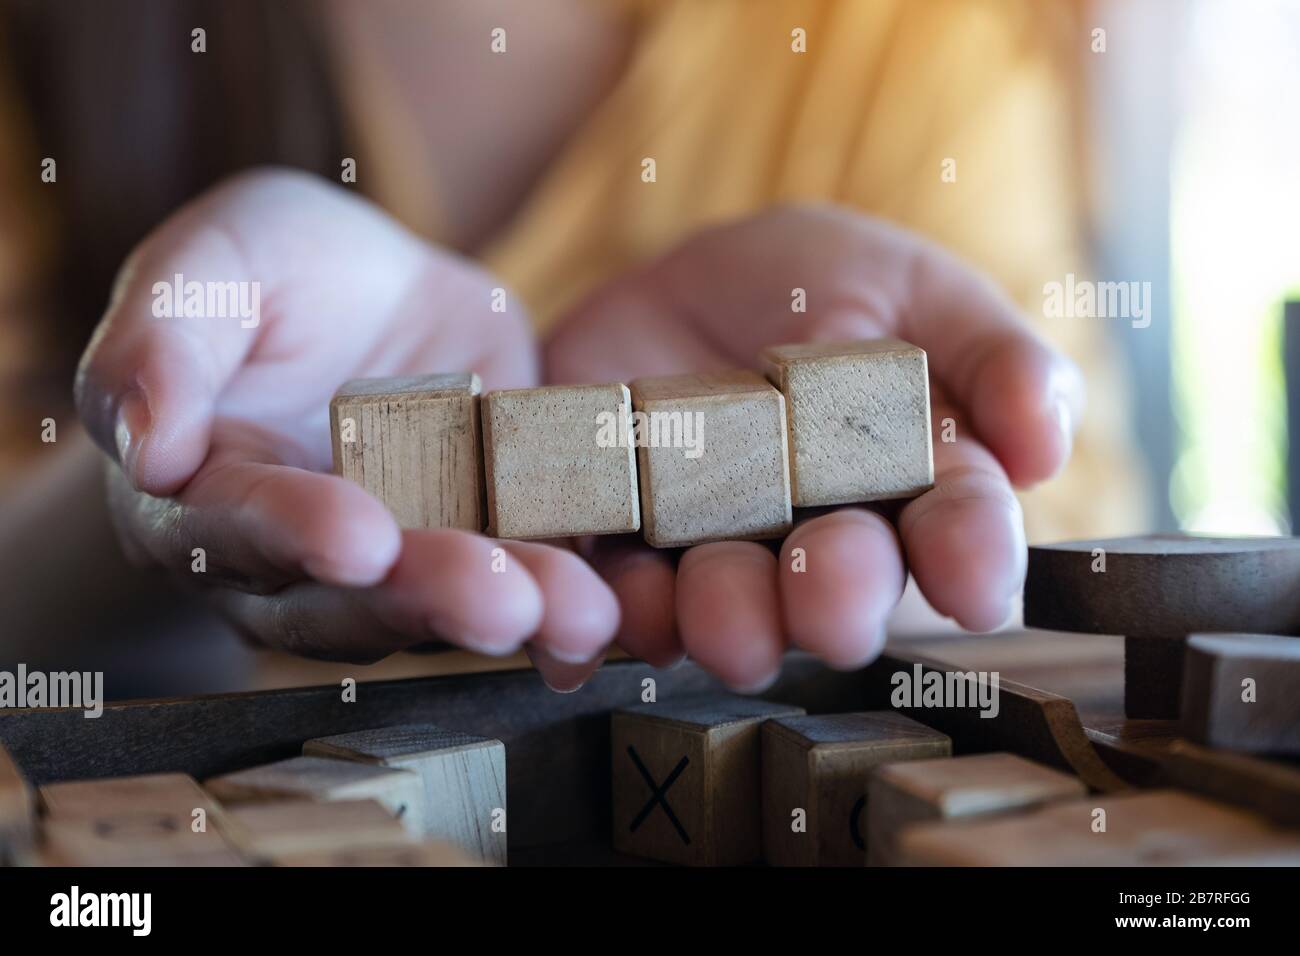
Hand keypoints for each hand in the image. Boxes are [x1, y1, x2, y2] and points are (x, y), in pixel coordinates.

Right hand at [76, 169, 619, 679]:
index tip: (354, 536)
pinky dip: (563, 611)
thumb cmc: (270, 274)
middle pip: (352, 598)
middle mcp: (298, 558)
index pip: (239, 525)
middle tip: (496, 598)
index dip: (294, 532)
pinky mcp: (479, 547)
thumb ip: (163, 338)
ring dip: (515, 616)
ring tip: (578, 613)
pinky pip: (521, 588)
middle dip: (427, 596)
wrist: (371, 293)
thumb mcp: (213, 262)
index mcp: (209, 492)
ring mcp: (397, 563)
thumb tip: (143, 438)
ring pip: (444, 609)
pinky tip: (609, 618)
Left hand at [545, 204, 1082, 690]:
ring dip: (733, 621)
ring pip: (737, 619)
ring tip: (716, 598)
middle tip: (831, 591)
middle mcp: (823, 546)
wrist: (675, 275)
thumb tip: (1045, 446)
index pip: (959, 537)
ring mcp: (726, 557)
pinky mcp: (630, 553)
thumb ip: (990, 352)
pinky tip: (621, 597)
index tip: (973, 583)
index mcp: (911, 490)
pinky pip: (625, 604)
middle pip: (845, 596)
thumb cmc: (814, 289)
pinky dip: (622, 613)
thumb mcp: (910, 286)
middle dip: (842, 599)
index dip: (971, 562)